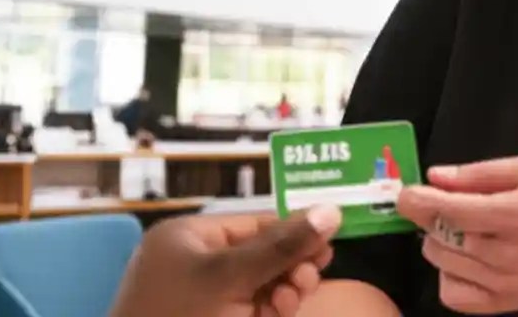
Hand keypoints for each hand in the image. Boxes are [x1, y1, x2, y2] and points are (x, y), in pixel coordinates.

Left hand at [109, 205, 340, 316]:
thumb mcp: (229, 278)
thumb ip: (280, 247)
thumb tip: (332, 210)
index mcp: (186, 238)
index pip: (252, 223)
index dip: (292, 230)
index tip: (330, 240)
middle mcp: (194, 263)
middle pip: (260, 253)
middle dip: (290, 264)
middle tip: (313, 275)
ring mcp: (202, 298)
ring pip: (260, 285)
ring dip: (286, 289)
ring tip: (297, 297)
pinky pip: (252, 309)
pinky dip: (272, 309)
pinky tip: (284, 311)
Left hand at [397, 156, 517, 313]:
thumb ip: (480, 172)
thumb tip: (436, 176)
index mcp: (514, 215)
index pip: (449, 211)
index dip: (418, 202)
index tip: (406, 195)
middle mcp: (507, 254)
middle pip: (440, 238)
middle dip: (432, 218)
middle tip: (450, 205)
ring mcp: (505, 284)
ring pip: (442, 264)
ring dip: (440, 243)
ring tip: (464, 230)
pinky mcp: (505, 304)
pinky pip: (454, 296)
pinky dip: (448, 277)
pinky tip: (465, 259)